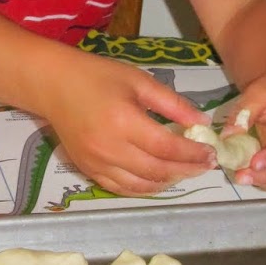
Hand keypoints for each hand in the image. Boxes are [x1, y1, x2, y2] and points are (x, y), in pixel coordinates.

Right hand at [40, 54, 215, 195]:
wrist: (54, 86)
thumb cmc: (98, 76)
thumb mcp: (139, 81)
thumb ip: (172, 104)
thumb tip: (201, 122)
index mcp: (124, 121)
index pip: (167, 147)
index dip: (193, 153)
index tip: (211, 153)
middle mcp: (109, 148)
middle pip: (157, 170)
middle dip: (187, 170)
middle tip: (205, 165)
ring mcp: (96, 163)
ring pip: (140, 185)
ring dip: (168, 182)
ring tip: (185, 172)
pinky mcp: (87, 170)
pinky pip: (120, 188)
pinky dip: (143, 188)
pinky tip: (158, 179)